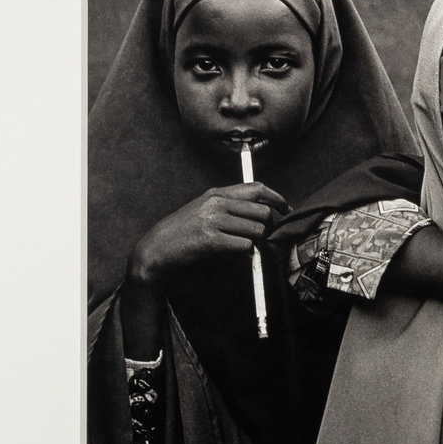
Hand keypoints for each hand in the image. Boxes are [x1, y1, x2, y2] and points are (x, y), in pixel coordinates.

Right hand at [127, 182, 290, 285]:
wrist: (156, 248)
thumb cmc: (182, 232)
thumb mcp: (204, 209)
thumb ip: (230, 206)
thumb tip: (262, 209)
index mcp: (216, 193)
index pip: (256, 188)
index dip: (276, 198)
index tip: (286, 208)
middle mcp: (216, 203)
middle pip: (262, 212)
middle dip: (267, 227)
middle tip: (261, 238)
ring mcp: (213, 221)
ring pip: (256, 230)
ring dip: (255, 242)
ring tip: (240, 247)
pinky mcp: (211, 240)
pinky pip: (245, 246)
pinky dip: (245, 253)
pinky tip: (233, 254)